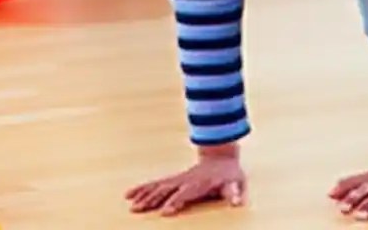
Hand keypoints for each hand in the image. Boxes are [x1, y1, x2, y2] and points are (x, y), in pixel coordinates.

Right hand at [125, 145, 245, 215]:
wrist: (221, 156)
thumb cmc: (229, 174)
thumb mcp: (236, 182)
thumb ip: (235, 192)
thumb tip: (238, 202)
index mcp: (199, 184)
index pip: (184, 194)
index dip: (175, 202)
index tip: (164, 212)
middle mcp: (184, 180)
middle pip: (165, 190)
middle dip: (152, 200)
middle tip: (138, 210)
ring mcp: (177, 179)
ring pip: (157, 187)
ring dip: (144, 196)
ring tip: (131, 206)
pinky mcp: (172, 179)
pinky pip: (154, 184)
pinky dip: (142, 188)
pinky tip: (129, 194)